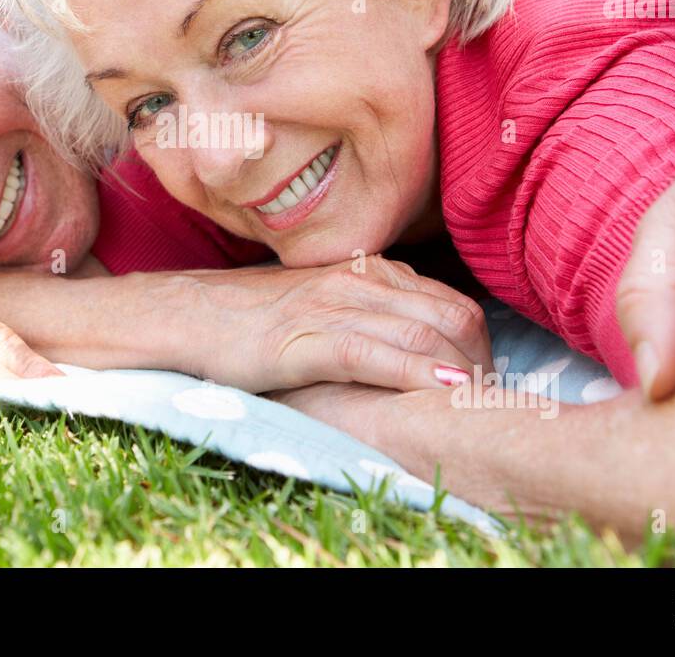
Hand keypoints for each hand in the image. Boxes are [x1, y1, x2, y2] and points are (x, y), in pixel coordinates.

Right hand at [165, 255, 491, 393]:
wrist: (185, 314)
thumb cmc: (251, 317)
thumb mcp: (320, 303)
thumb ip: (365, 312)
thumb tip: (410, 337)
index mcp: (365, 272)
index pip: (448, 301)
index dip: (477, 342)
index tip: (484, 379)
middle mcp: (357, 282)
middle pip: (449, 315)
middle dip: (480, 360)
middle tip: (489, 399)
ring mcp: (332, 307)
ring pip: (420, 331)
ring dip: (458, 370)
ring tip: (479, 403)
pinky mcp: (306, 338)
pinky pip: (373, 353)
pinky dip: (415, 372)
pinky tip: (441, 390)